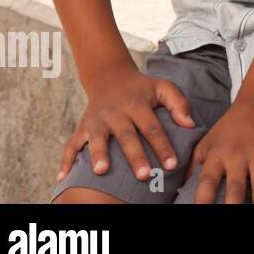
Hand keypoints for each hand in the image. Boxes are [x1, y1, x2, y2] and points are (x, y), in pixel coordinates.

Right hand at [59, 60, 195, 183]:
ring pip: (97, 139)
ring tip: (102, 172)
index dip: (163, 146)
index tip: (172, 165)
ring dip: (98, 155)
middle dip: (135, 156)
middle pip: (127, 136)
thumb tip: (190, 125)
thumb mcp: (164, 87)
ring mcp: (97, 121)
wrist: (110, 76)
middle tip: (144, 175)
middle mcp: (116, 113)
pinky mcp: (82, 127)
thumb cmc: (142, 88)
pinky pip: (71, 144)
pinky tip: (63, 178)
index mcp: (137, 104)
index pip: (153, 128)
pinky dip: (66, 161)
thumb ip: (179, 103)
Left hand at [188, 99, 253, 203]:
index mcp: (217, 156)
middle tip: (235, 217)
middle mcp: (238, 155)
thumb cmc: (228, 130)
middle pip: (236, 188)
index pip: (207, 182)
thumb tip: (181, 189)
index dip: (203, 201)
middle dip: (234, 207)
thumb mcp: (206, 144)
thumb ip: (193, 166)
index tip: (202, 213)